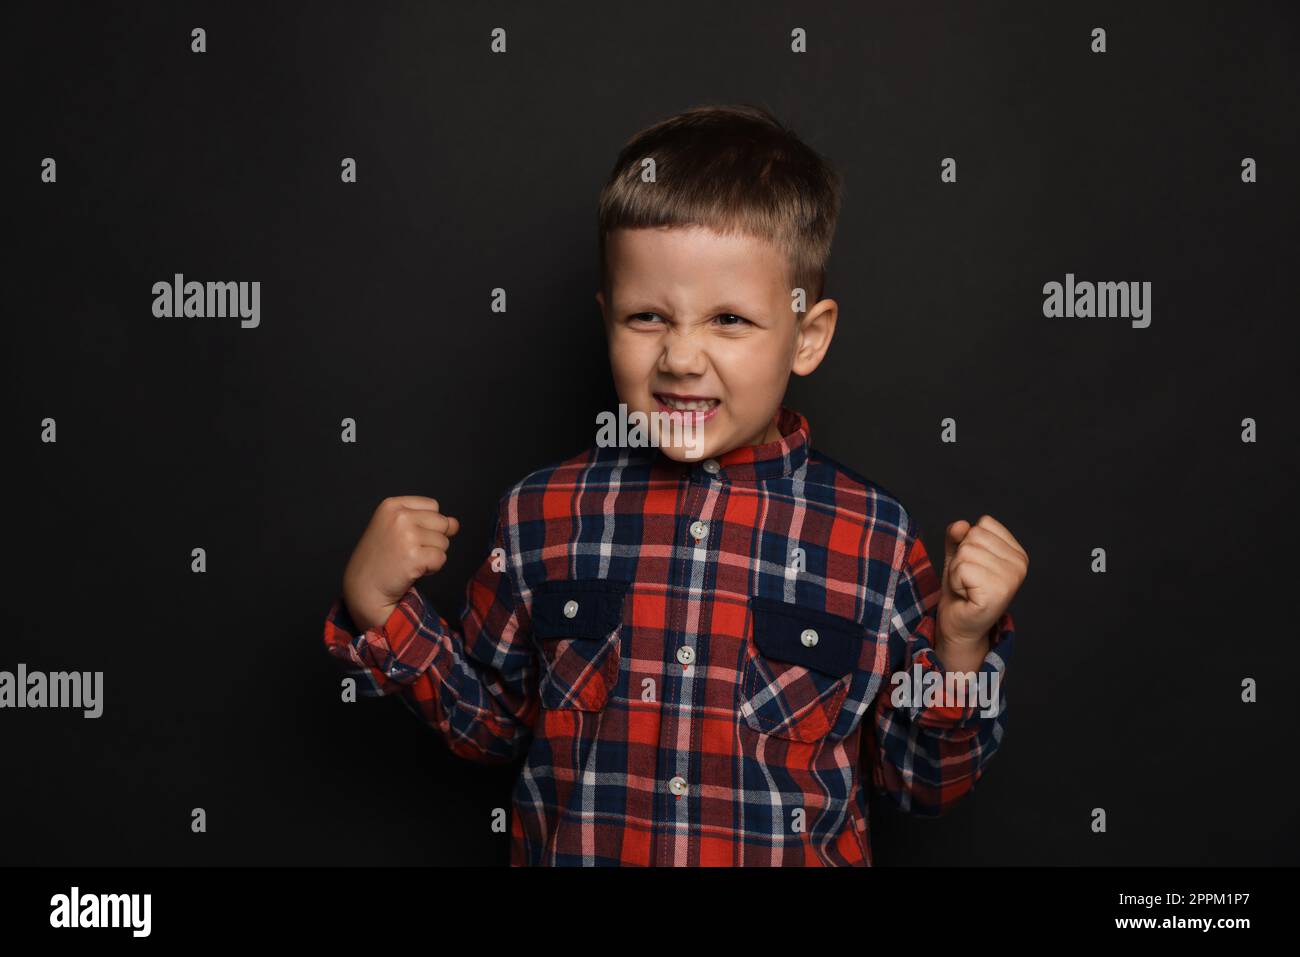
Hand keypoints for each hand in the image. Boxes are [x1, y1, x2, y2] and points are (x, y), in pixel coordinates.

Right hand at [341, 496, 460, 631]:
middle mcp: (399, 517)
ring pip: (444, 542)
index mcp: (392, 505)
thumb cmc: (381, 558)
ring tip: (408, 561)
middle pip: (442, 522)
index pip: (433, 506)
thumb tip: (455, 523)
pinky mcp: (413, 556)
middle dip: (432, 539)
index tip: (407, 536)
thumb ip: (426, 521)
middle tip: (408, 551)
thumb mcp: (397, 529)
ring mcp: (406, 536)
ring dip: (431, 555)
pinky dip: (432, 568)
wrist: (363, 587)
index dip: (427, 524)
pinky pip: (441, 559)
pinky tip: (412, 570)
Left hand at [936, 515, 1027, 648]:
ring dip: (956, 571)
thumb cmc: (961, 590)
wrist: (958, 625)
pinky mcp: (997, 592)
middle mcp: (1020, 564)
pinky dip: (955, 581)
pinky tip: (966, 596)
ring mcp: (1011, 579)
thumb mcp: (957, 555)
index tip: (974, 567)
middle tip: (968, 580)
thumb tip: (961, 525)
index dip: (968, 543)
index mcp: (1017, 553)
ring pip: (966, 551)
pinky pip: (962, 568)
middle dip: (961, 557)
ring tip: (967, 588)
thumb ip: (958, 536)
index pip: (984, 523)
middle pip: (974, 536)